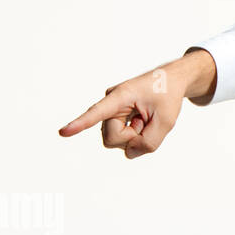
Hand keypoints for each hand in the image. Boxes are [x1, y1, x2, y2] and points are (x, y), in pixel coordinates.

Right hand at [58, 53, 207, 158]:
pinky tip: (141, 120)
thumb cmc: (168, 95)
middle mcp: (110, 103)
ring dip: (134, 134)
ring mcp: (111, 111)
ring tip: (145, 117)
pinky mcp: (113, 117)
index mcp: (121, 96)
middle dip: (132, 137)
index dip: (80, 123)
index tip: (63, 132)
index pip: (97, 112)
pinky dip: (134, 133)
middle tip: (147, 120)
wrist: (171, 80)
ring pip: (115, 140)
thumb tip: (128, 154)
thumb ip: (149, 142)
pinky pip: (121, 137)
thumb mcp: (167, 121)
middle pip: (112, 138)